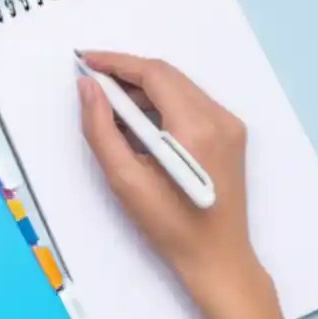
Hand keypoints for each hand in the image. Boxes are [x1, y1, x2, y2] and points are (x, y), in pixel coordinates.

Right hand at [77, 51, 263, 303]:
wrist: (217, 257)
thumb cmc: (170, 227)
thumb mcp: (125, 180)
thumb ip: (101, 129)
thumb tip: (88, 88)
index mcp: (196, 127)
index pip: (154, 74)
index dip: (117, 63)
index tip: (86, 61)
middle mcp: (220, 118)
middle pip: (168, 76)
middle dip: (127, 74)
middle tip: (92, 81)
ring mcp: (230, 125)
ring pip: (180, 88)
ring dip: (143, 89)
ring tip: (109, 103)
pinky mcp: (231, 136)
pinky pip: (192, 105)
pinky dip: (162, 104)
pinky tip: (138, 122)